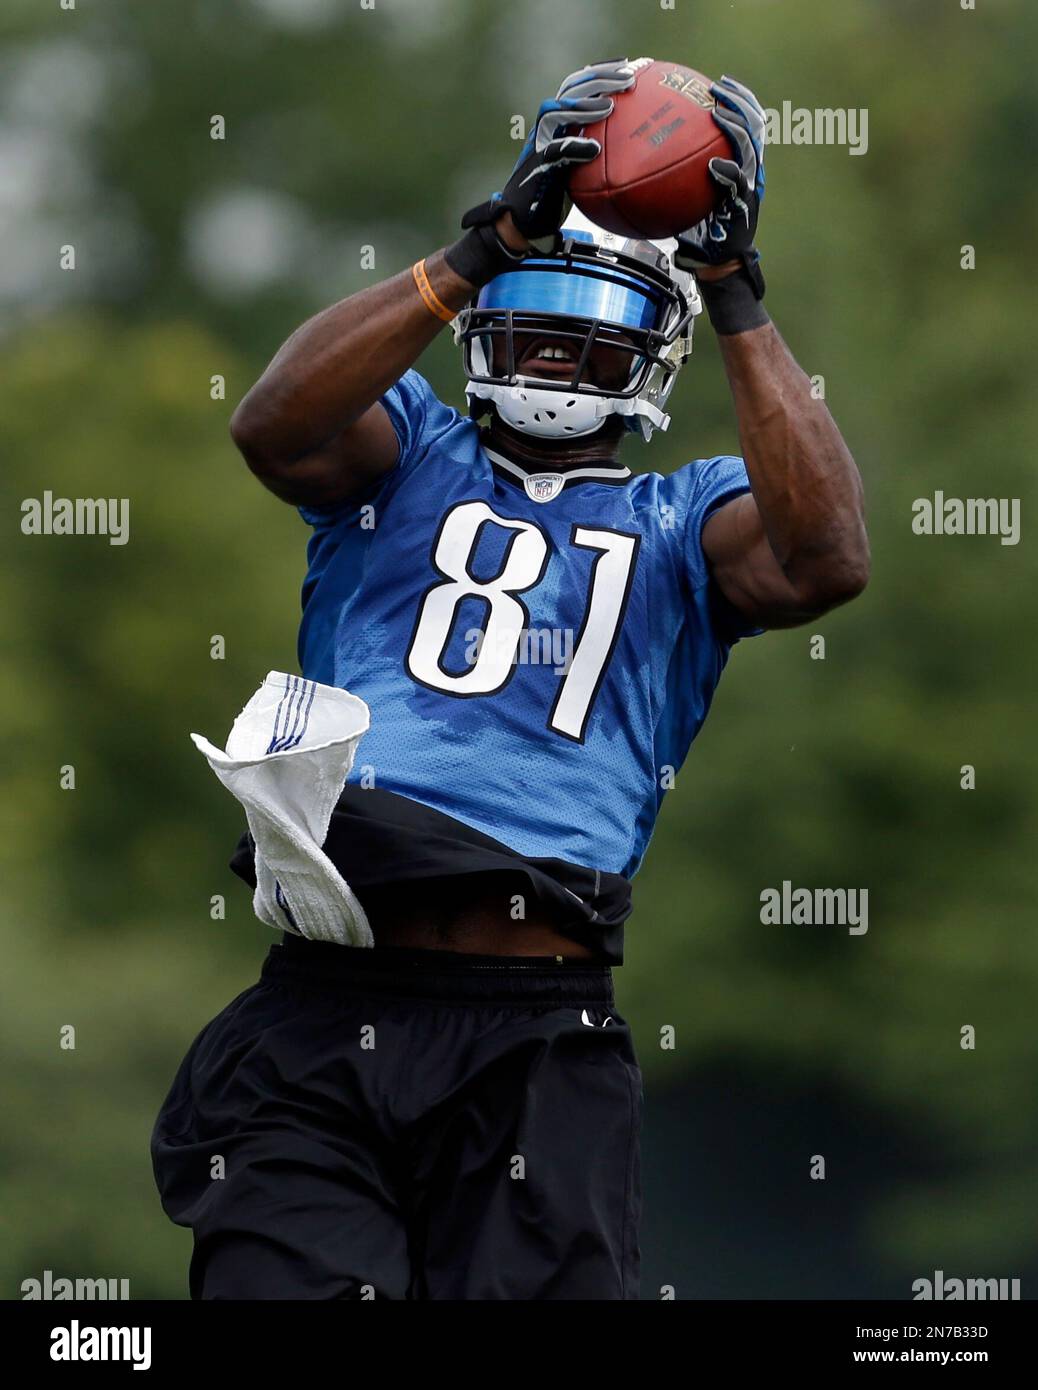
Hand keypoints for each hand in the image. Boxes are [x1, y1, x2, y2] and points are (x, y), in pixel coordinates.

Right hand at [462, 59, 636, 252]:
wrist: (520, 223)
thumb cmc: (550, 197)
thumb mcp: (576, 171)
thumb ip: (591, 154)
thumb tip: (628, 150)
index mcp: (556, 125)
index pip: (576, 88)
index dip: (599, 73)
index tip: (626, 64)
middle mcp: (545, 129)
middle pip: (569, 91)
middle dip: (598, 79)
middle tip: (627, 76)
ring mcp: (538, 146)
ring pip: (556, 113)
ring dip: (583, 107)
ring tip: (610, 106)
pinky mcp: (536, 169)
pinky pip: (555, 153)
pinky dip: (574, 148)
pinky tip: (594, 149)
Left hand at [675, 75, 765, 274]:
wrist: (715, 261)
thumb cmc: (697, 227)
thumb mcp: (686, 194)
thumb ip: (677, 172)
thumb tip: (642, 151)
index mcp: (741, 162)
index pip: (748, 121)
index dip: (740, 98)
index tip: (722, 82)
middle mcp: (751, 170)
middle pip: (755, 125)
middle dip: (740, 102)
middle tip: (718, 89)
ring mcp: (750, 187)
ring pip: (751, 149)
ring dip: (735, 128)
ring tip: (718, 114)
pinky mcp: (745, 207)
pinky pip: (738, 185)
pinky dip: (728, 172)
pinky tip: (714, 165)